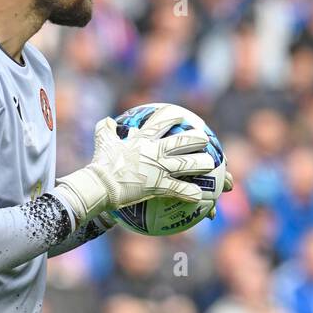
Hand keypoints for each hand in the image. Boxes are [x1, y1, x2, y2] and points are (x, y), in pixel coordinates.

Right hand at [55, 117, 215, 225]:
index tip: (182, 116)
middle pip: (182, 141)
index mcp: (143, 139)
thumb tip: (106, 120)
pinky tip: (200, 196)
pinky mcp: (158, 185)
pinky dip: (190, 192)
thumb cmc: (101, 164)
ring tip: (211, 165)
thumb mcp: (102, 141)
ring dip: (202, 164)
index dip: (174, 117)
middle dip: (197, 139)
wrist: (101, 184)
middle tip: (205, 140)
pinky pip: (178, 189)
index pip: (162, 121)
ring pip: (187, 164)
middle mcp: (155, 151)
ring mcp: (159, 168)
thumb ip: (105, 129)